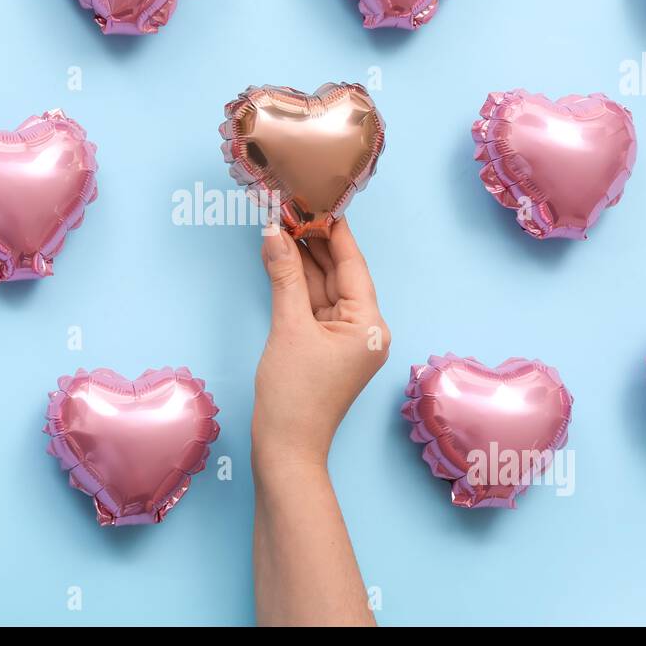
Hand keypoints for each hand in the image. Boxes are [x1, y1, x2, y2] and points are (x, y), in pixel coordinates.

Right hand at [252, 217, 390, 471]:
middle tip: (289, 205)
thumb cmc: (295, 396)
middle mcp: (366, 329)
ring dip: (301, 260)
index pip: (352, 264)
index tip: (318, 197)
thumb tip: (274, 232)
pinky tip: (281, 258)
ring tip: (279, 223)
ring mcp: (346, 340)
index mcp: (371, 324)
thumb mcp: (289, 328)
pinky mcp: (326, 348)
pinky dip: (297, 285)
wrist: (285, 449)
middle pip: (339, 273)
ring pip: (323, 288)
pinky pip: (314, 306)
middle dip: (313, 241)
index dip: (333, 229)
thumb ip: (284, 276)